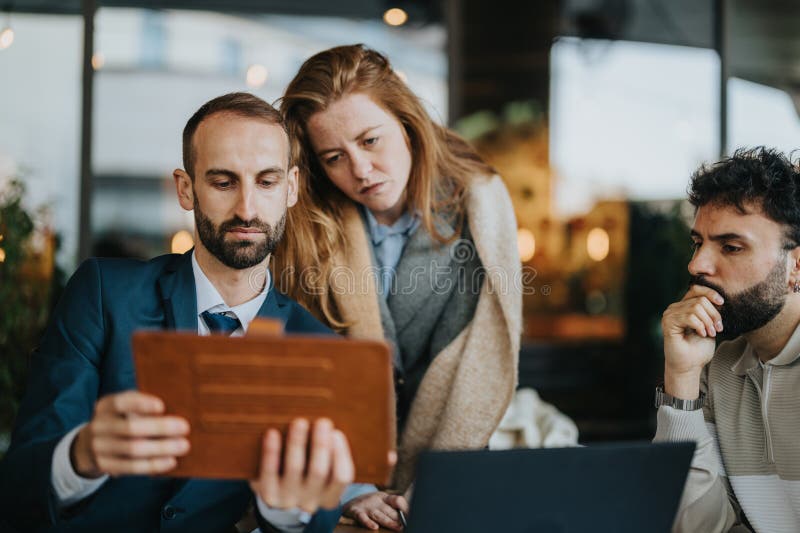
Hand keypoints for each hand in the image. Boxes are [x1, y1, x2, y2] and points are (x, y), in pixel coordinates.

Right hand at [71, 391, 189, 477]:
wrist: (91, 444)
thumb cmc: (121, 420)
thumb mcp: (125, 408)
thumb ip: (144, 406)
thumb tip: (179, 407)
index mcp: (105, 406)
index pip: (121, 402)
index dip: (141, 404)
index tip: (162, 406)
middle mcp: (99, 425)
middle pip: (130, 428)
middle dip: (160, 428)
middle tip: (185, 427)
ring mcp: (99, 447)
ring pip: (133, 449)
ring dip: (161, 448)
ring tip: (183, 446)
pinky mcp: (105, 465)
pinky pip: (132, 467)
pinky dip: (153, 465)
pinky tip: (171, 461)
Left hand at [250, 418, 353, 513]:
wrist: (275, 496)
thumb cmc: (303, 473)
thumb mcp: (320, 471)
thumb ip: (327, 453)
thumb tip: (329, 426)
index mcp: (330, 496)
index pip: (342, 477)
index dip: (341, 454)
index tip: (336, 432)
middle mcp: (311, 501)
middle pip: (319, 472)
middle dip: (321, 445)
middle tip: (322, 422)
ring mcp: (288, 499)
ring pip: (295, 469)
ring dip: (298, 443)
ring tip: (299, 422)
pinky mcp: (268, 494)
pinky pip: (269, 473)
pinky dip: (271, 452)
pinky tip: (272, 433)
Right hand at [343, 491, 409, 530]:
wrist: (349, 502)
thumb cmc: (370, 504)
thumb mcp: (381, 502)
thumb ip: (392, 508)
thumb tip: (409, 517)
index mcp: (384, 497)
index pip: (397, 500)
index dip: (405, 507)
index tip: (412, 516)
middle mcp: (376, 501)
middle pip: (389, 510)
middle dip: (399, 518)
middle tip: (407, 525)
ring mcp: (366, 506)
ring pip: (378, 515)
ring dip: (389, 522)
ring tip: (398, 528)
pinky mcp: (356, 512)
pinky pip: (362, 518)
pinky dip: (368, 522)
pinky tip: (374, 527)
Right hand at [661, 285, 723, 397]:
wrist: (690, 365)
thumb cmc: (699, 348)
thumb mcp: (709, 325)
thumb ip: (710, 311)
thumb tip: (719, 299)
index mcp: (683, 306)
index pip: (696, 289)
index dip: (710, 293)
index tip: (722, 303)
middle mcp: (674, 308)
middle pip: (700, 299)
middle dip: (714, 314)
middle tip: (718, 328)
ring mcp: (669, 315)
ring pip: (696, 307)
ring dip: (708, 322)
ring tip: (710, 333)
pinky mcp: (668, 323)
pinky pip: (690, 317)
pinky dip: (700, 326)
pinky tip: (702, 334)